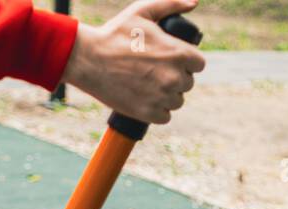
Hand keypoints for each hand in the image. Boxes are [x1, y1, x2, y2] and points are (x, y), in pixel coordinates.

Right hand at [60, 0, 205, 125]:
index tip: (174, 62)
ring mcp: (161, 97)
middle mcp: (174, 77)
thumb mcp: (142, 11)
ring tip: (151, 87)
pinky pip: (164, 117)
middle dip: (176, 78)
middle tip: (157, 73)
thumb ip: (171, 4)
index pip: (199, 64)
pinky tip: (147, 101)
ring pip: (176, 101)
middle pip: (187, 84)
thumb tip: (194, 3)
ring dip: (167, 96)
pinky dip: (157, 111)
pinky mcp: (148, 114)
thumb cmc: (114, 34)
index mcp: (178, 53)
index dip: (187, 63)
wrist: (88, 60)